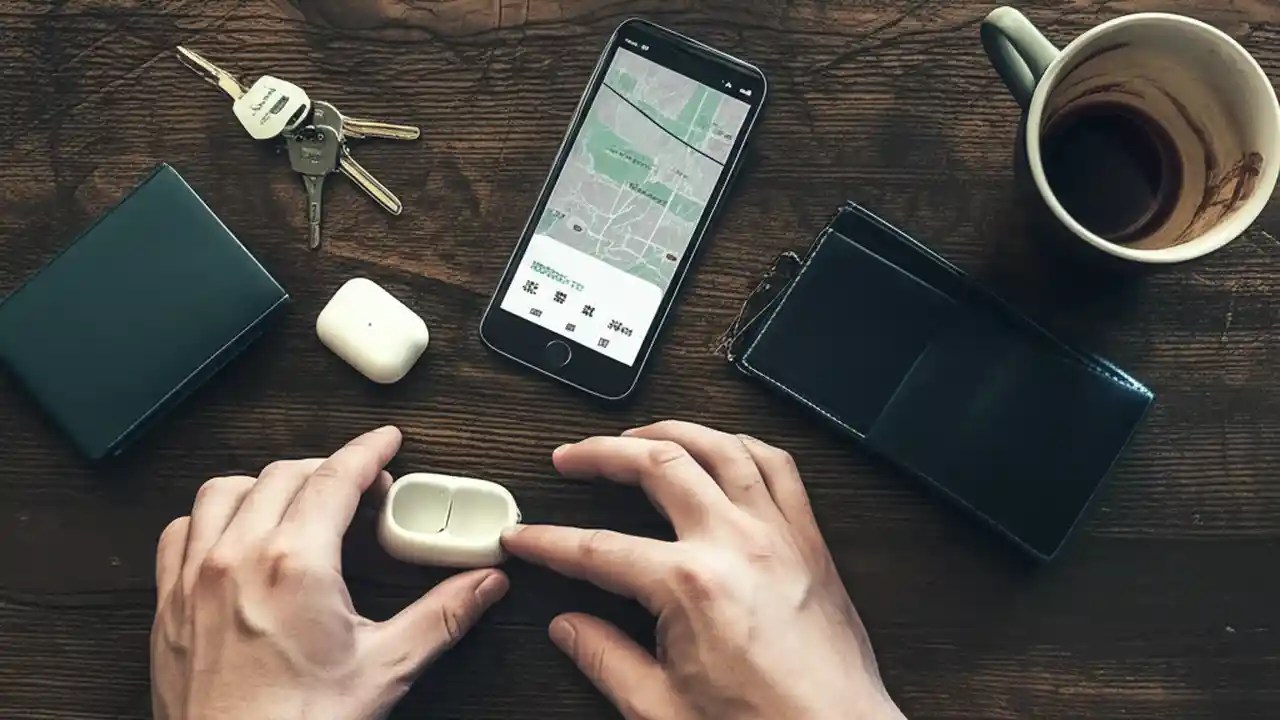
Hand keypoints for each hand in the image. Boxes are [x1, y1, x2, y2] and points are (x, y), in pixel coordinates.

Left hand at [151, 426, 508, 719]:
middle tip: (362, 488)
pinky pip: (180, 532)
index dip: (367, 451)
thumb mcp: (385, 668)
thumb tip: (484, 585)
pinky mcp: (170, 604)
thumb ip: (442, 616)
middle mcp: (239, 556)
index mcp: (296, 563)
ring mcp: (196, 577)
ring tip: (298, 501)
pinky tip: (234, 536)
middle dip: (328, 468)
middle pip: (284, 474)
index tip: (386, 441)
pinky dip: (210, 518)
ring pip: (224, 491)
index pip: (336, 477)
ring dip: (266, 484)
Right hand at [502, 421, 903, 719]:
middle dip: (602, 453)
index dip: (551, 542)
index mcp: (690, 585)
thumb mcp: (663, 709)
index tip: (525, 538)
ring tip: (636, 434)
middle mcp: (735, 543)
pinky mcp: (809, 541)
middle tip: (569, 457)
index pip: (599, 548)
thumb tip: (568, 628)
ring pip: (720, 447)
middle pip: (657, 464)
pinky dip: (743, 445)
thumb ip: (607, 660)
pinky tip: (721, 447)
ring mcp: (777, 534)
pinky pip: (779, 468)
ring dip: (671, 429)